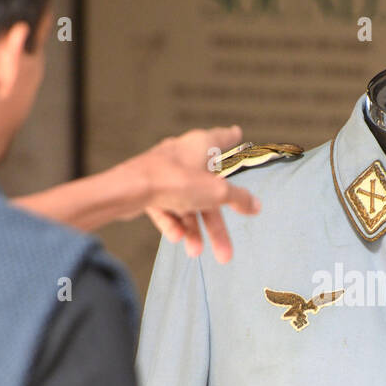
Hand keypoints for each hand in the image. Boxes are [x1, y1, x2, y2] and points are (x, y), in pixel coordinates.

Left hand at [120, 125, 260, 262]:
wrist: (128, 190)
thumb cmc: (175, 181)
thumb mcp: (217, 192)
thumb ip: (239, 199)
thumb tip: (257, 205)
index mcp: (201, 146)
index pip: (222, 138)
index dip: (231, 138)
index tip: (237, 133)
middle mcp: (182, 156)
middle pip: (207, 191)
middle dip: (215, 226)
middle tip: (226, 252)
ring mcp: (164, 172)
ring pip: (186, 204)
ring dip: (193, 230)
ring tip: (196, 252)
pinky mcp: (147, 187)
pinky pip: (166, 208)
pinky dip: (172, 223)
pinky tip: (177, 238)